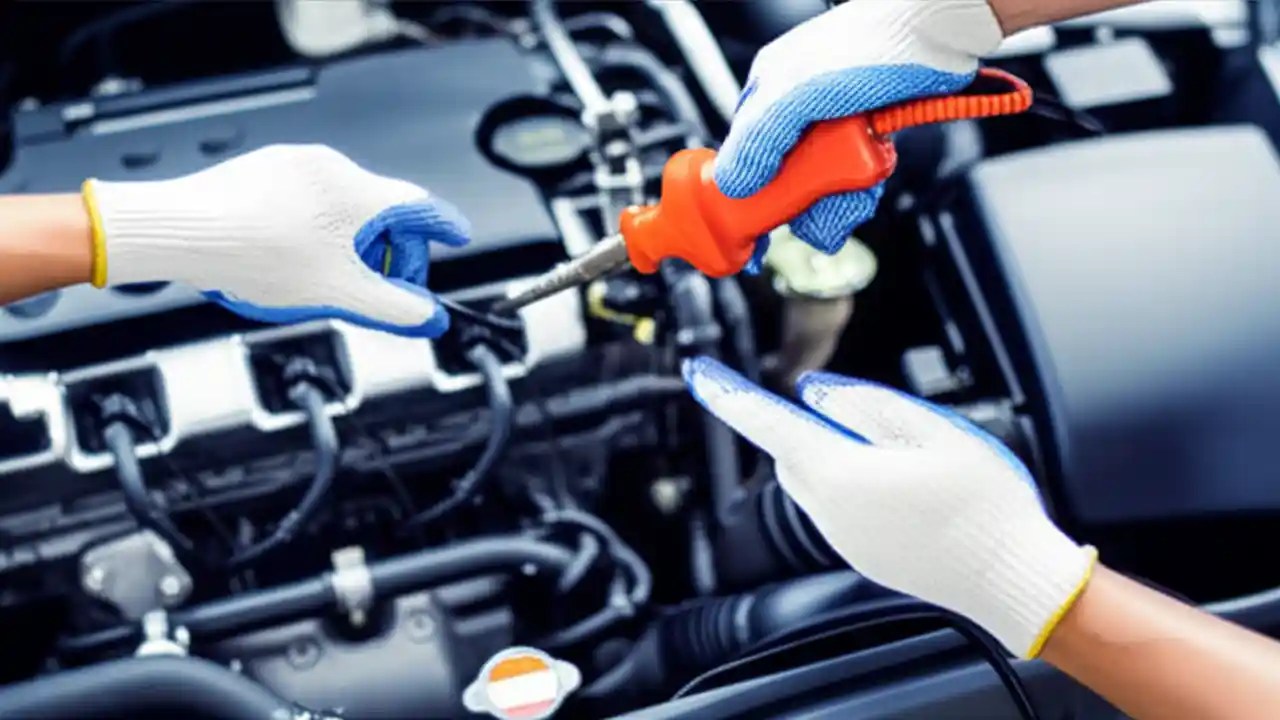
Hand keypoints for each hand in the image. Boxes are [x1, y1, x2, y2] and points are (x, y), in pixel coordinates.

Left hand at [84, 144, 469, 337]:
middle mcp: (329, 169)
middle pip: (381, 214)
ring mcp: (291, 167)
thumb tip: (430, 318)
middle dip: (386, 255)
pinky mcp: (260, 174)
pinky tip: (288, 263)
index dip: (442, 227)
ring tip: (323, 284)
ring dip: (348, 247)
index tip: (456, 236)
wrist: (179, 231)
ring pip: (342, 210)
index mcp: (358, 193)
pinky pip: (306, 204)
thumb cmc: (252, 255)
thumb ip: (392, 308)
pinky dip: (314, 234)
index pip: (419, 207)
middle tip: (376, 292)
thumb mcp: (337, 293)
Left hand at [683, 357, 1096, 657]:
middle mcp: (828, 514)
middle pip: (792, 453)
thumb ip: (864, 406)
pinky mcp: (864, 556)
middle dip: (806, 425)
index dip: (729, 395)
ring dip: (837, 456)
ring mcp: (845, 541)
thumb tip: (813, 394)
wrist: (1013, 579)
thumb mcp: (931, 430)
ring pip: (816, 482)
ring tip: (907, 456)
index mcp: (838, 475)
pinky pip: (840, 509)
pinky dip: (856, 486)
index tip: (700, 374)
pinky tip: (910, 488)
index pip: (766, 425)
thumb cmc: (983, 503)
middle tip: (857, 412)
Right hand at [714, 0, 1003, 257]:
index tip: (762, 233)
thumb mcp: (795, 95)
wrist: (937, 37)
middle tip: (825, 202)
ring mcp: (832, 126)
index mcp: (768, 92)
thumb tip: (733, 185)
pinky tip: (870, 181)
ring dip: (838, 201)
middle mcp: (797, 111)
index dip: (753, 198)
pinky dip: (861, 189)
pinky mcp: (865, 136)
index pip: (744, 158)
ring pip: (819, 188)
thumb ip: (758, 140)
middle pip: (785, 182)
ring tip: (857, 187)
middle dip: (807, 203)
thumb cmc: (871, 47)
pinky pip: (850, 181)